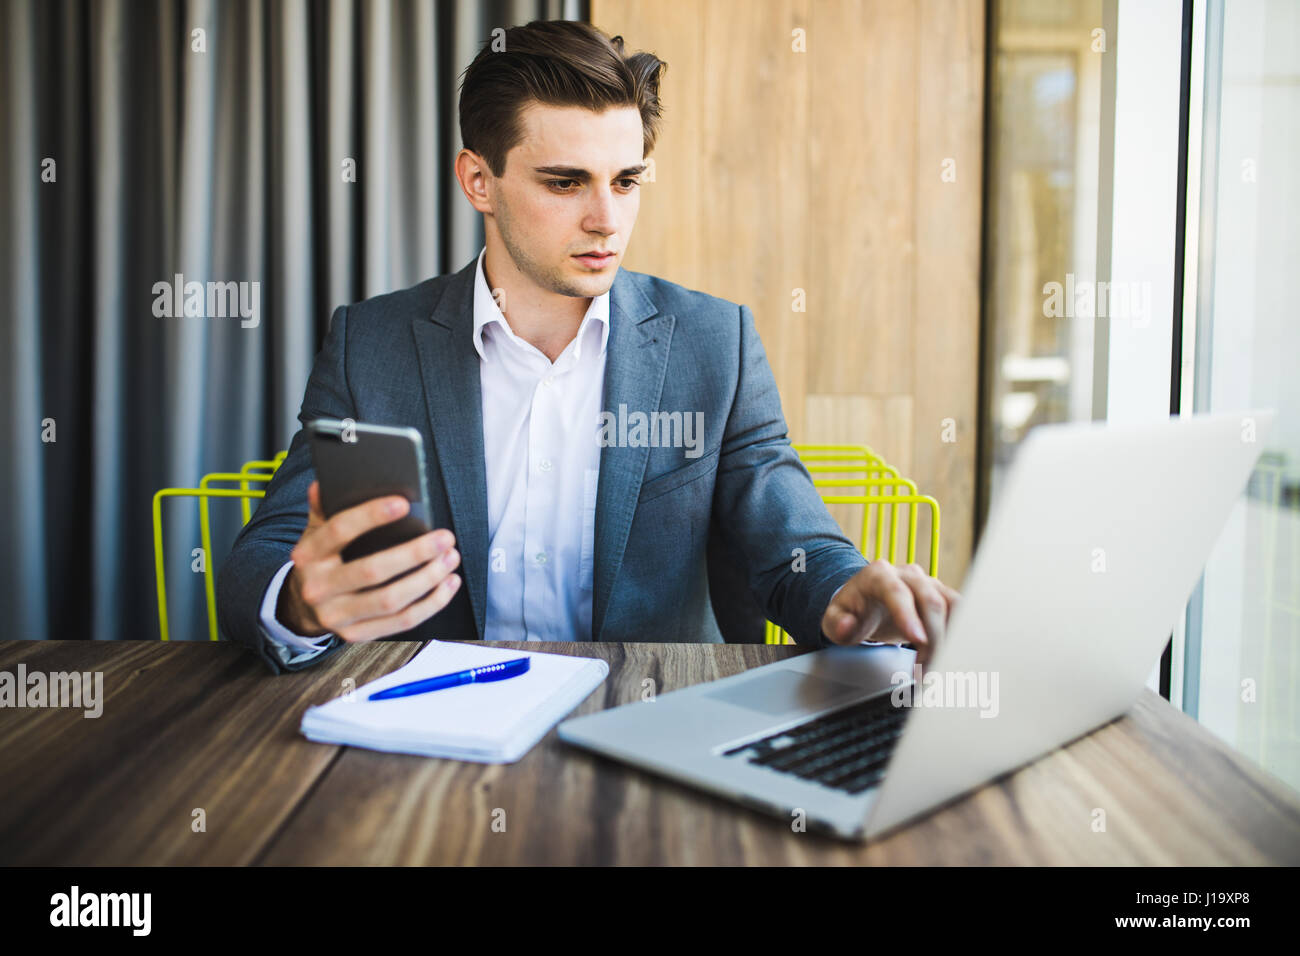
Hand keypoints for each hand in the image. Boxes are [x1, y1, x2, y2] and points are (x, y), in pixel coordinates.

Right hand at [276, 480, 461, 642]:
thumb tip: (325, 483)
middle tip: (445, 537)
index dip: (371, 516)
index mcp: (308, 554)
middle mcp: (318, 587)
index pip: (339, 530)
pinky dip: (430, 604)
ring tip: (450, 558)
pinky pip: (401, 622)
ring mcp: (336, 615)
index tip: (404, 504)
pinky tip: (447, 584)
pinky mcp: (356, 634)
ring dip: (428, 579)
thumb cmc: (321, 560)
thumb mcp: (314, 532)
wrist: (301, 606)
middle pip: (372, 570)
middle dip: (414, 553)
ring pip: (390, 600)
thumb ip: (323, 508)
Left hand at [819, 561, 960, 666]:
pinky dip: (959, 634)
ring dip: (949, 639)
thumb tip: (847, 627)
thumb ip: (838, 624)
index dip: (908, 615)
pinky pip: (960, 612)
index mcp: (878, 576)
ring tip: (936, 667)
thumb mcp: (835, 619)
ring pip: (951, 606)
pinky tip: (951, 655)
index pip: (896, 592)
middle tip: (924, 670)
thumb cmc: (853, 610)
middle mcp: (907, 575)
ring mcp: (928, 583)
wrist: (868, 601)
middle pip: (930, 601)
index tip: (917, 640)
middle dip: (932, 639)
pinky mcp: (943, 595)